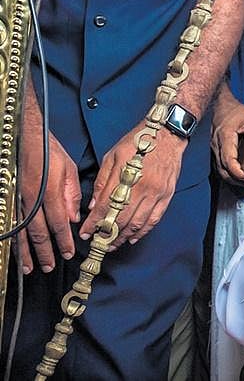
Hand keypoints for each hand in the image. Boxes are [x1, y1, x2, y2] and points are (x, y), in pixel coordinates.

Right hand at [17, 122, 80, 273]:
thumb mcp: (68, 168)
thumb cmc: (47, 150)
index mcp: (49, 192)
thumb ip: (71, 195)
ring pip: (20, 232)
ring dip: (25, 252)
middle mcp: (30, 200)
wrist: (23, 137)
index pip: (58, 223)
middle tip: (49, 267)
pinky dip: (13, 239)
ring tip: (29, 268)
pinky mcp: (8, 199)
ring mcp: (16, 200)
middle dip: (44, 252)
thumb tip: (73, 218)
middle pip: (38, 233)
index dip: (62, 240)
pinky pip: (11, 224)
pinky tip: (15, 249)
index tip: (67, 253)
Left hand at [81, 125, 184, 247]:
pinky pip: (155, 218)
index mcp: (125, 176)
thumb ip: (102, 181)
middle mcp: (141, 187)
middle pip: (121, 219)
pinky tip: (134, 237)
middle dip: (107, 234)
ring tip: (114, 243)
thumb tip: (93, 205)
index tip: (86, 233)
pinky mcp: (167, 194)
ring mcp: (156, 192)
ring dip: (124, 236)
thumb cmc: (139, 141)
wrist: (167, 133)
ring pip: (138, 222)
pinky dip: (143, 231)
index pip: (104, 207)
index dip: (93, 223)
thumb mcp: (112, 156)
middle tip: (98, 243)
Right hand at [211, 87, 243, 186]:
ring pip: (221, 171)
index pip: (229, 161)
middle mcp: (217, 145)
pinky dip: (231, 173)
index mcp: (226, 137)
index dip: (238, 173)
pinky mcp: (217, 151)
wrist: (221, 105)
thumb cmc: (235, 111)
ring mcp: (215, 149)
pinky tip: (241, 175)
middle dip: (238, 180)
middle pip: (224, 170)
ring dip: (234, 179)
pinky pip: (221, 166)